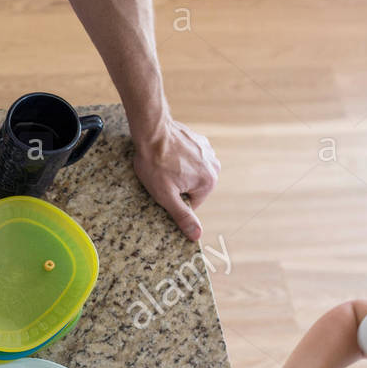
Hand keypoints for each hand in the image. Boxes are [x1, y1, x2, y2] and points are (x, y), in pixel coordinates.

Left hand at [132, 117, 219, 240]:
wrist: (152, 131)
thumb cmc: (156, 165)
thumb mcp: (166, 196)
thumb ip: (182, 216)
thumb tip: (197, 236)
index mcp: (209, 182)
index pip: (191, 204)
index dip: (174, 199)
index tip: (163, 189)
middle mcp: (214, 166)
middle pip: (193, 188)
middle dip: (177, 185)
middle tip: (162, 176)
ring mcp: (208, 151)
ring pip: (192, 173)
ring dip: (179, 172)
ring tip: (164, 165)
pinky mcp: (200, 141)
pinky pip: (191, 158)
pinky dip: (180, 159)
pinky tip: (168, 155)